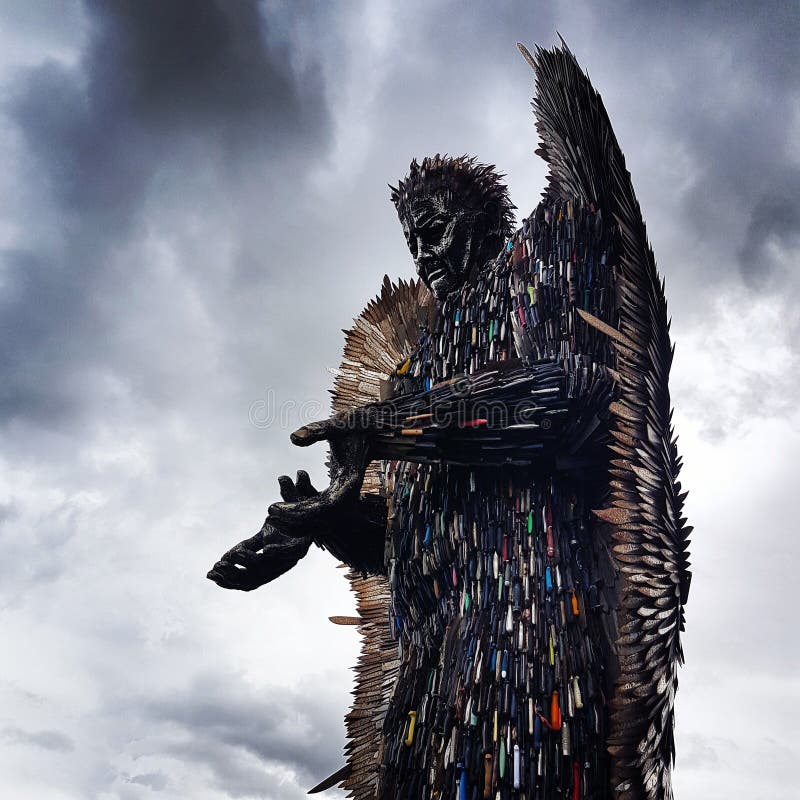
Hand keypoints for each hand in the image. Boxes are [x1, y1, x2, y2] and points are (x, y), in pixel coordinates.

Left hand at [206, 470, 317, 591]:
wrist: (298, 524)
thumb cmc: (297, 512)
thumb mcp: (295, 500)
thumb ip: (290, 491)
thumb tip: (282, 477)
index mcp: (299, 544)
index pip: (291, 552)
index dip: (280, 552)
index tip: (266, 549)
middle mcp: (286, 561)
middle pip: (267, 571)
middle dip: (245, 566)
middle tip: (226, 561)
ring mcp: (271, 568)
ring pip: (252, 580)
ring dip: (231, 577)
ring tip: (212, 572)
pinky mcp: (258, 568)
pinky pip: (243, 578)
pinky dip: (227, 579)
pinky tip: (212, 575)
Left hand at [269, 426, 383, 572]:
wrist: (370, 430)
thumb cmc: (355, 425)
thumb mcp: (338, 424)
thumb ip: (317, 430)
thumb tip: (294, 438)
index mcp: (349, 483)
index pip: (323, 507)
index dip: (297, 511)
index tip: (275, 506)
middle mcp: (348, 495)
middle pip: (320, 519)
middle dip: (294, 519)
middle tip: (270, 510)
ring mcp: (342, 497)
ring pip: (318, 518)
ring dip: (296, 518)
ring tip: (272, 511)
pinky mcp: (336, 493)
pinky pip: (317, 508)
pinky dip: (300, 506)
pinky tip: (285, 495)